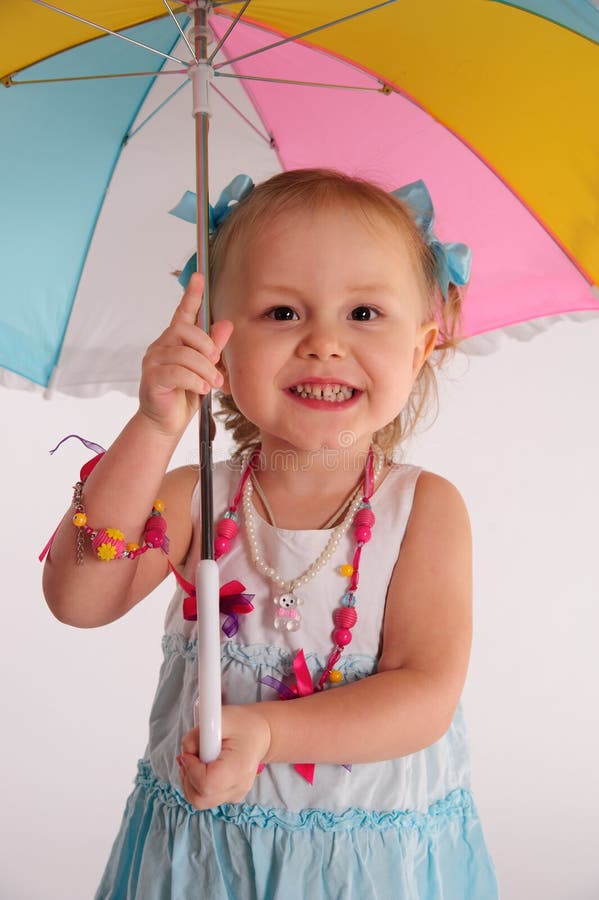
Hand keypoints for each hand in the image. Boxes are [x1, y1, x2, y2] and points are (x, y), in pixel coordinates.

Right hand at [139, 273, 232, 436]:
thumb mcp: (206, 370)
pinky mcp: (151, 378)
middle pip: (184, 330)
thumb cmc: (185, 395)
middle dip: (206, 345)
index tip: (198, 276)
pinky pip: (177, 372)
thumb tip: (227, 324)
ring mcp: (153, 361)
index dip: (191, 294)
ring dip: (205, 369)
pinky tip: (201, 389)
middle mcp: (161, 346)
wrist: (166, 423)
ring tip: (212, 384)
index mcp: (175, 341)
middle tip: (216, 363)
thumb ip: (215, 348)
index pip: (183, 312)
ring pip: (184, 354)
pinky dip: (194, 380)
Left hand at [178, 705, 270, 808]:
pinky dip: (195, 785)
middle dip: (187, 777)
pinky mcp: (229, 797)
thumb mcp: (219, 718)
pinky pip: (204, 798)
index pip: (206, 784)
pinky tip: (200, 767)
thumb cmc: (242, 724)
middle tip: (189, 756)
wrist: (258, 734)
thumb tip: (185, 752)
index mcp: (239, 768)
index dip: (191, 769)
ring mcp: (234, 795)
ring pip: (199, 801)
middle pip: (200, 798)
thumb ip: (198, 734)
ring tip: (195, 759)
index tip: (189, 753)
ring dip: (189, 781)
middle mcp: (239, 787)